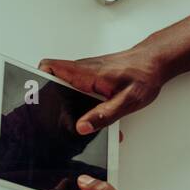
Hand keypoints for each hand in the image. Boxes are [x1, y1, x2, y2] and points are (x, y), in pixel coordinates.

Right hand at [38, 51, 164, 133]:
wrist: (155, 62)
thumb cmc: (144, 74)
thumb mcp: (128, 100)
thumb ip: (104, 115)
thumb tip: (82, 127)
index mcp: (85, 73)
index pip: (49, 66)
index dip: (36, 79)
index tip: (34, 94)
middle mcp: (82, 71)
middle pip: (52, 80)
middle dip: (48, 97)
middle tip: (49, 114)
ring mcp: (87, 75)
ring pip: (65, 86)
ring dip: (64, 102)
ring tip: (69, 120)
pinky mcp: (93, 79)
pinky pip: (78, 90)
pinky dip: (79, 103)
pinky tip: (90, 117)